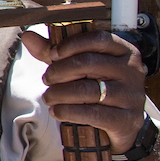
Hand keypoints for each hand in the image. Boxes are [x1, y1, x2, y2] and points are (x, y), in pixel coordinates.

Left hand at [22, 28, 147, 153]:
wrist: (122, 123)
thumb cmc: (99, 88)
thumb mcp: (78, 67)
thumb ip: (54, 52)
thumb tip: (28, 36)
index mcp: (123, 51)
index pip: (97, 38)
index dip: (70, 45)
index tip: (52, 54)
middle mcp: (131, 70)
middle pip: (87, 63)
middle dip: (58, 71)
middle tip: (47, 79)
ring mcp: (131, 95)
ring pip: (86, 90)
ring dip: (58, 93)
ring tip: (49, 97)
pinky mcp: (126, 119)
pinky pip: (91, 114)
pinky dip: (67, 112)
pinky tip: (57, 111)